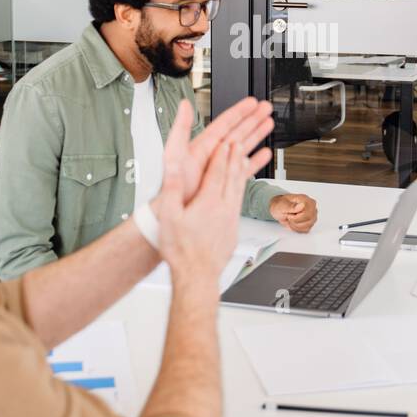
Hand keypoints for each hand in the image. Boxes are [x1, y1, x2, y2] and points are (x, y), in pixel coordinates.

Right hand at [153, 101, 263, 285]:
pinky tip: (241, 187)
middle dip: (237, 155)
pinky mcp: (234, 229)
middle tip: (242, 139)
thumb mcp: (170, 217)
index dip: (223, 153)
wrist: (197, 277)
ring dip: (243, 169)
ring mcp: (231, 219)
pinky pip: (241, 201)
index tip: (227, 139)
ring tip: (246, 156)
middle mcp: (224, 208)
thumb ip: (173, 190)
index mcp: (208, 202)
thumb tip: (175, 167)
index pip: (218, 170)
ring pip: (240, 187)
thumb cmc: (181, 250)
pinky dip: (242, 188)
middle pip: (234, 175)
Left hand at [178, 97, 273, 205]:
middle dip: (253, 118)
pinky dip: (255, 160)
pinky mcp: (225, 182)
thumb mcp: (175, 154)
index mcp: (203, 145)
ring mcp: (220, 168)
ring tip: (269, 123)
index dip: (239, 111)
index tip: (252, 102)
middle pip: (237, 131)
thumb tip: (184, 105)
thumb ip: (181, 128)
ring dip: (256, 135)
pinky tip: (264, 154)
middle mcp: (213, 154)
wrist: (176, 213)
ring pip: (242, 147)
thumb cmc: (172, 187)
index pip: (225, 123)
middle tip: (266, 108)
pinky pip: (243, 168)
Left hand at [269, 193, 317, 232]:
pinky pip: (306, 230)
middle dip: (295, 221)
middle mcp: (311, 206)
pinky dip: (297, 228)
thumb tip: (302, 205)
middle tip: (289, 216)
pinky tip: (293, 223)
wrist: (279, 209)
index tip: (288, 214)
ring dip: (296, 225)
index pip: (307, 212)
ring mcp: (312, 215)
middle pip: (309, 219)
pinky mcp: (310, 222)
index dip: (296, 217)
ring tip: (291, 219)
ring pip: (307, 226)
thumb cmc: (280, 205)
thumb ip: (291, 206)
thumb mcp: (282, 205)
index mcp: (306, 199)